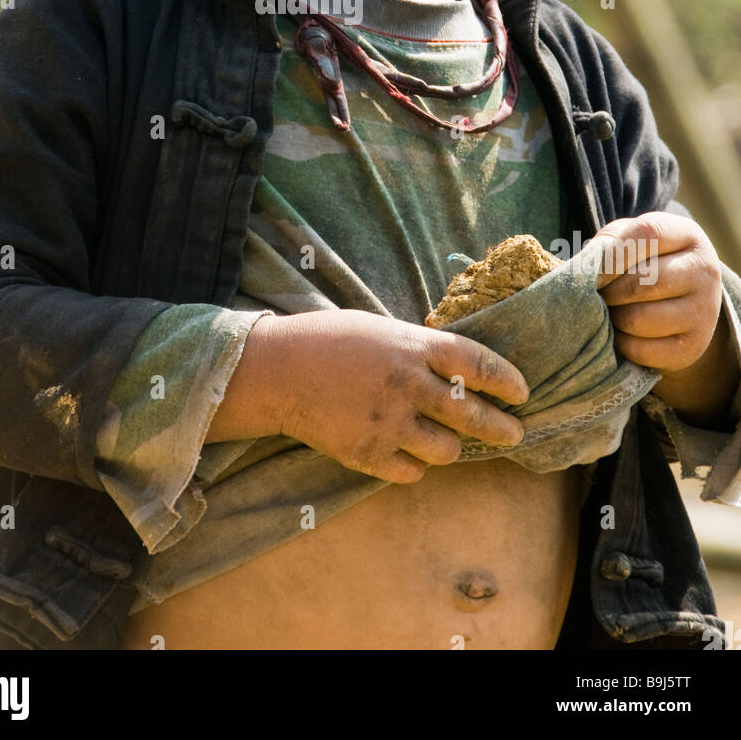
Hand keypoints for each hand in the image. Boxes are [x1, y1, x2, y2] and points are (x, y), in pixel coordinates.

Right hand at [269, 308, 529, 483]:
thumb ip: (419, 349)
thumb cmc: (329, 341)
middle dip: (501, 427)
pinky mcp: (369, 454)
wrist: (278, 370)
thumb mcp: (382, 329)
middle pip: (473, 414)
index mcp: (414, 347)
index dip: (507, 380)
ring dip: (451, 447)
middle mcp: (409, 385)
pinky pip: (412, 472)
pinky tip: (407, 453)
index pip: (479, 365)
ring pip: (447, 451)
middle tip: (514, 433)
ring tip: (445, 441)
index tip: (522, 392)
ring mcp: (390, 423)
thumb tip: (458, 367)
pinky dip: (414, 465)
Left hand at [594, 212, 722, 373]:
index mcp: (687, 235)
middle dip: (609, 291)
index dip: (613, 253)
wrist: (683, 302)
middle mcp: (704, 270)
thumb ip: (608, 243)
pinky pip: (642, 350)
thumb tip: (583, 268)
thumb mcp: (631, 240)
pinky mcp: (693, 346)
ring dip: (613, 318)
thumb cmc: (646, 261)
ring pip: (640, 318)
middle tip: (595, 295)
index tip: (593, 271)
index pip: (648, 234)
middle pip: (643, 281)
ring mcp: (703, 310)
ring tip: (607, 312)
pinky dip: (621, 344)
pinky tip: (620, 333)